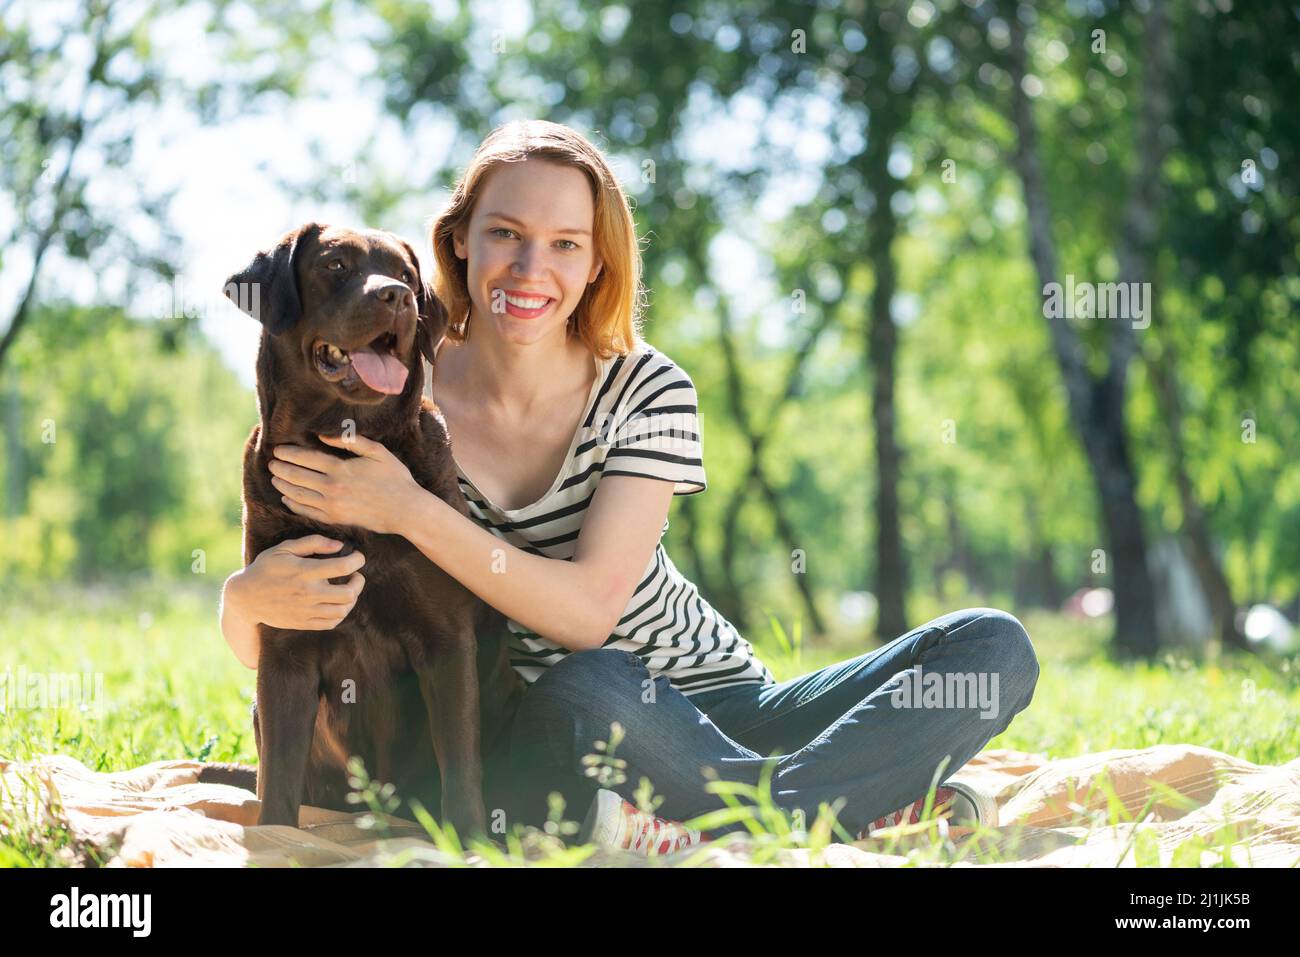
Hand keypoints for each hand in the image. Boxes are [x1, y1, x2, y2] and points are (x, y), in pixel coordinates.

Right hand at [232, 535, 365, 630]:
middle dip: (359, 582)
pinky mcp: (303, 623)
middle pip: (348, 593)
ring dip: (352, 599)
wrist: (245, 598)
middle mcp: (308, 593)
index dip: (357, 560)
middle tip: (356, 576)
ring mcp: (306, 611)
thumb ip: (313, 542)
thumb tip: (339, 545)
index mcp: (304, 571)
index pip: (343, 567)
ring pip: (342, 610)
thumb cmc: (266, 568)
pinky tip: (338, 604)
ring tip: (349, 590)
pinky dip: (341, 613)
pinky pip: (331, 623)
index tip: (358, 557)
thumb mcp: (284, 548)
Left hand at [269, 433, 417, 534]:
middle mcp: (331, 488)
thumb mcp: (377, 452)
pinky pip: (307, 512)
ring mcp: (331, 506)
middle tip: (271, 463)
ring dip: (283, 485)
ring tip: (275, 478)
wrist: (405, 511)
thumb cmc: (395, 478)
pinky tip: (287, 498)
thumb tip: (323, 435)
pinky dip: (293, 504)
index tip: (277, 450)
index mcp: (340, 469)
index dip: (288, 453)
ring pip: (297, 495)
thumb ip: (350, 441)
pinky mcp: (335, 519)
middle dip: (280, 468)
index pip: (305, 458)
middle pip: (296, 476)